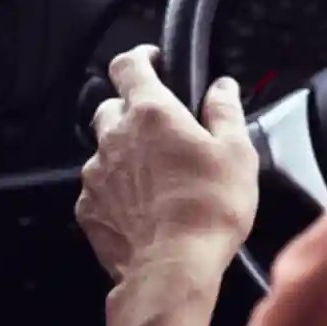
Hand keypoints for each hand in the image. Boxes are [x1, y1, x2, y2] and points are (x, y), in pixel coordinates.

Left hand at [76, 45, 258, 285]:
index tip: (152, 60)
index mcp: (153, 114)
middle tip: (162, 126)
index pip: (128, 65)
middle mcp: (116, 137)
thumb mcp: (237, 153)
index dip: (140, 57)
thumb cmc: (209, 209)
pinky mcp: (89, 208)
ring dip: (125, 151)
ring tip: (158, 174)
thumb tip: (222, 88)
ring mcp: (97, 174)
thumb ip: (226, 112)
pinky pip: (99, 187)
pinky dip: (117, 188)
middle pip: (111, 105)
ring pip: (104, 148)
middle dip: (133, 108)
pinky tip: (144, 204)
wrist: (173, 268)